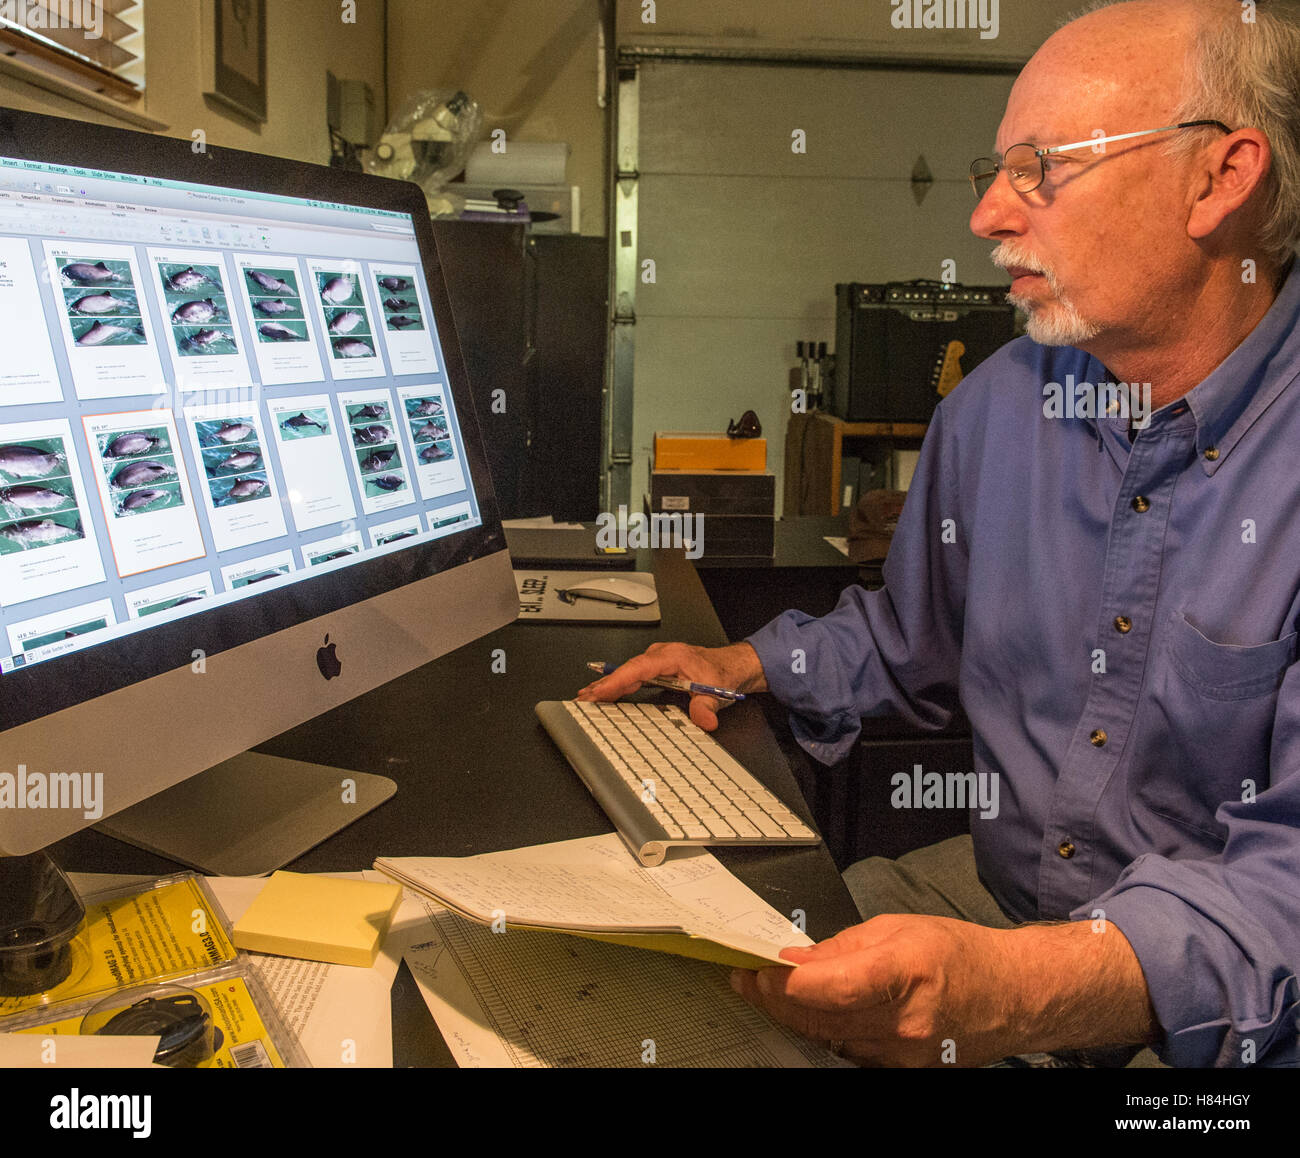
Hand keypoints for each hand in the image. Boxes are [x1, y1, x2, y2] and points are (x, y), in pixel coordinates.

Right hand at [576, 641, 767, 730]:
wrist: (731, 665)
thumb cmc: (721, 674)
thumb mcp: (717, 692)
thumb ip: (707, 707)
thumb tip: (704, 720)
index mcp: (672, 656)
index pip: (638, 668)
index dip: (617, 680)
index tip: (601, 692)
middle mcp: (661, 655)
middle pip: (627, 670)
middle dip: (604, 684)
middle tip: (583, 699)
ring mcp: (657, 660)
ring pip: (627, 671)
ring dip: (607, 684)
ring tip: (586, 697)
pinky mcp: (656, 668)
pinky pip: (632, 675)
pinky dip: (617, 684)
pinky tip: (605, 693)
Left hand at [730, 914, 1155, 1066]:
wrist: (1013, 996)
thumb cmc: (961, 955)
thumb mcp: (898, 928)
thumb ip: (842, 946)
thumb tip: (795, 959)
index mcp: (905, 972)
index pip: (827, 986)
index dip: (782, 980)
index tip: (753, 966)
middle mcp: (903, 1022)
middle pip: (818, 1017)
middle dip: (774, 997)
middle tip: (745, 978)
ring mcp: (902, 1054)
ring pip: (826, 1037)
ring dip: (791, 1015)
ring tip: (766, 991)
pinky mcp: (901, 1070)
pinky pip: (846, 1049)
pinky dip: (821, 1030)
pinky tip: (805, 1011)